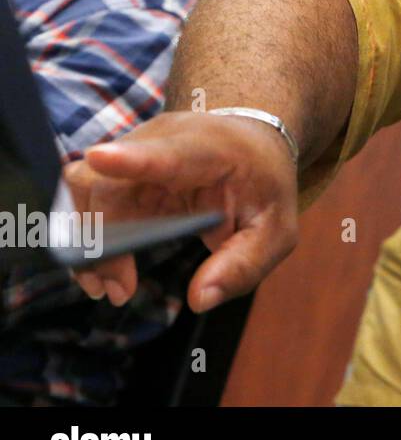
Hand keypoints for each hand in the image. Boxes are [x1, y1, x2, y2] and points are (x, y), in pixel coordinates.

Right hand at [63, 111, 299, 312]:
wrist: (253, 143)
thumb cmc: (265, 184)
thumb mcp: (276, 230)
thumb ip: (244, 265)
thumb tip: (200, 299)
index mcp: (210, 150)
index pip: (168, 151)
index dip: (132, 158)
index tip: (102, 159)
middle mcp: (163, 141)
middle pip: (106, 180)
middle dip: (99, 238)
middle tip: (116, 289)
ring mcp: (135, 150)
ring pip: (85, 189)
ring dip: (87, 242)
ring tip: (109, 287)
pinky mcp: (120, 169)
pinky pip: (87, 199)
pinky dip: (89, 239)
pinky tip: (105, 274)